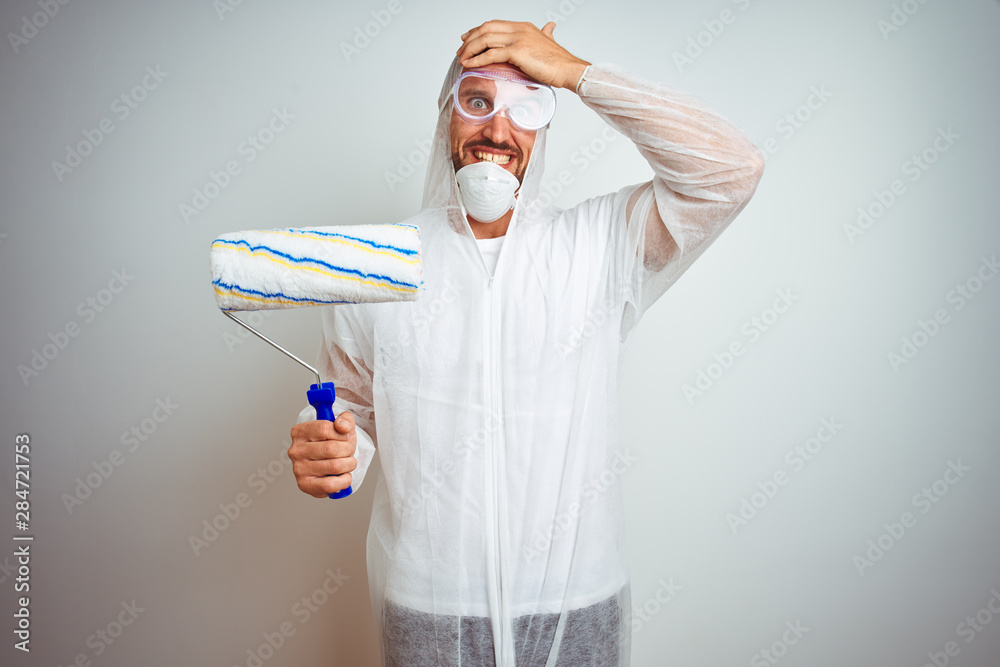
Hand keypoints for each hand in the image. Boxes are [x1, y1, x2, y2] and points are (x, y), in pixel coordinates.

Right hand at [289, 412, 356, 497]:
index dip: (341, 434)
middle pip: (331, 448)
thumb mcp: (342, 427)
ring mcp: (298, 468)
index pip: (324, 428)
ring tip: (347, 463)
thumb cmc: (334, 444)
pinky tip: (343, 476)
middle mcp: (296, 450)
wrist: (329, 465)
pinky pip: (330, 484)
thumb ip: (345, 420)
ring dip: (349, 464)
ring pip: (334, 466)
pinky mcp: (305, 485)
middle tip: (348, 452)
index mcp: (300, 432)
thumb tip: (342, 426)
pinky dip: (344, 480)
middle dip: (348, 450)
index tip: (344, 437)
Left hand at [456, 20, 589, 91]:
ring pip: (485, 39)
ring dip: (470, 49)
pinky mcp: (517, 51)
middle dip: (470, 39)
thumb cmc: (559, 61)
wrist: (568, 69)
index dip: (478, 31)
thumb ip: (547, 33)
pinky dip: (477, 59)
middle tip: (460, 50)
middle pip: (486, 29)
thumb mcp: (550, 41)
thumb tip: (550, 27)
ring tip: (462, 58)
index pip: (494, 24)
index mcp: (524, 26)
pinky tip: (469, 64)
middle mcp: (519, 29)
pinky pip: (490, 53)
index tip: (467, 38)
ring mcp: (517, 39)